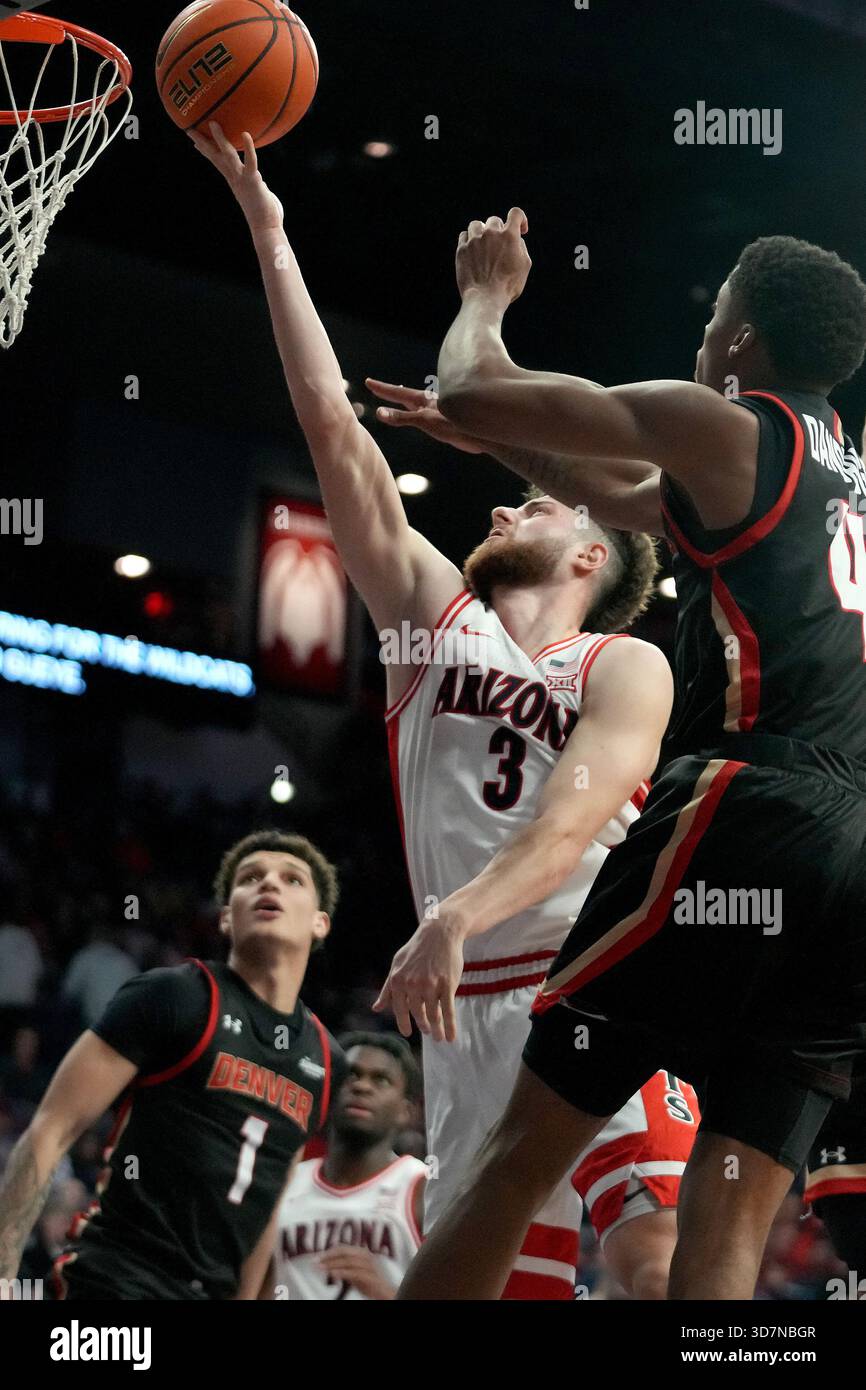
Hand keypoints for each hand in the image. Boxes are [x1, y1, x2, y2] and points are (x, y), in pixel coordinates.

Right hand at [188, 122, 283, 236]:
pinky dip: (248, 148)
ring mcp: (242, 179)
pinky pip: (250, 161)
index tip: (194, 141)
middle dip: (203, 142)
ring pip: (228, 156)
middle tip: (190, 129)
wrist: (265, 227)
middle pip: (216, 157)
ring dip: (220, 140)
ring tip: (213, 124)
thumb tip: (257, 178)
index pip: (216, 162)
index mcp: (233, 180)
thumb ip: (253, 184)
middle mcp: (234, 178)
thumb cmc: (264, 213)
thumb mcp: (254, 194)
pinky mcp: (253, 181)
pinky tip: (246, 134)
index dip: (205, 151)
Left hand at [319, 1246, 396, 1299]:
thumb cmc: (371, 1284)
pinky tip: (332, 1275)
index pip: (343, 1248)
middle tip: (315, 1261)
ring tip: (320, 1268)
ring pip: (348, 1261)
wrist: (387, 1294)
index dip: (329, 1251)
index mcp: (362, 1253)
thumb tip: (329, 1265)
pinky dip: (342, 1273)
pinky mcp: (371, 1278)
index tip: (316, 1257)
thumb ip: (345, 1267)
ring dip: (332, 1264)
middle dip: (328, 1256)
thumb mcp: (355, 1274)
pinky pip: (354, 1273)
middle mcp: (366, 1256)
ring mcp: (369, 1266)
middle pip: (344, 1252)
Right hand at [365, 379, 486, 453]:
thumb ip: (403, 418)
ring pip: (421, 403)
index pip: (398, 393)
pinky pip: (433, 414)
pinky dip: (426, 411)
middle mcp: (432, 405)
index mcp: (424, 403)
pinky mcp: (452, 421)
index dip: (382, 389)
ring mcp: (442, 412)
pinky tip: (432, 414)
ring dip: (410, 401)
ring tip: (403, 397)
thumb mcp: (426, 421)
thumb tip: (379, 413)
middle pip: (407, 396)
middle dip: (392, 393)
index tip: (368, 382)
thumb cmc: (458, 426)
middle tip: (379, 387)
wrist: (487, 433)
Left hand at [372, 915, 464, 1041]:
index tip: (407, 1032)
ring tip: (438, 1037)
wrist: (439, 933)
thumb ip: (387, 989)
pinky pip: (448, 1011)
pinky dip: (450, 1027)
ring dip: (436, 1029)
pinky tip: (450, 1037)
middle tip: (427, 1031)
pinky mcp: (447, 984)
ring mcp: (431, 985)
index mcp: (398, 980)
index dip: (403, 1023)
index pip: (399, 1009)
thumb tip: (376, 1008)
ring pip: (433, 1015)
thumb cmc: (417, 950)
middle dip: (423, 1026)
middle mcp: (413, 984)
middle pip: (417, 1013)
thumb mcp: (397, 966)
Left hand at [455, 207, 530, 305]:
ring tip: (483, 244)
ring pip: (476, 225)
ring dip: (481, 232)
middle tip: (499, 245)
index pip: (516, 213)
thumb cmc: (508, 286)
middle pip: (494, 220)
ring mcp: (474, 240)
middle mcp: (491, 233)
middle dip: (499, 231)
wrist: (485, 299)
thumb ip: (521, 247)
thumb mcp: (524, 266)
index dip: (521, 219)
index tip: (520, 230)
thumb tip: (516, 238)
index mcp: (509, 236)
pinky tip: (473, 250)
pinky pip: (464, 236)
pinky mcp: (462, 249)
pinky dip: (469, 240)